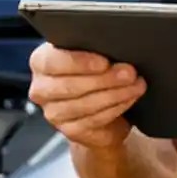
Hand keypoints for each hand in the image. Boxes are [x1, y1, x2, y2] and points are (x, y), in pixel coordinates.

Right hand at [27, 42, 146, 149]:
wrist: (95, 104)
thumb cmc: (91, 71)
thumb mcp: (89, 53)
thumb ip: (93, 48)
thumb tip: (115, 47)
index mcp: (41, 62)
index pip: (52, 62)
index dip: (79, 62)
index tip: (104, 62)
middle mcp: (41, 89)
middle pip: (70, 85)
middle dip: (105, 79)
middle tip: (129, 73)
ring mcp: (53, 113)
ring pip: (85, 104)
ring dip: (115, 94)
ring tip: (136, 84)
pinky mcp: (69, 130)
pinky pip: (94, 120)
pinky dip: (116, 107)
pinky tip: (129, 98)